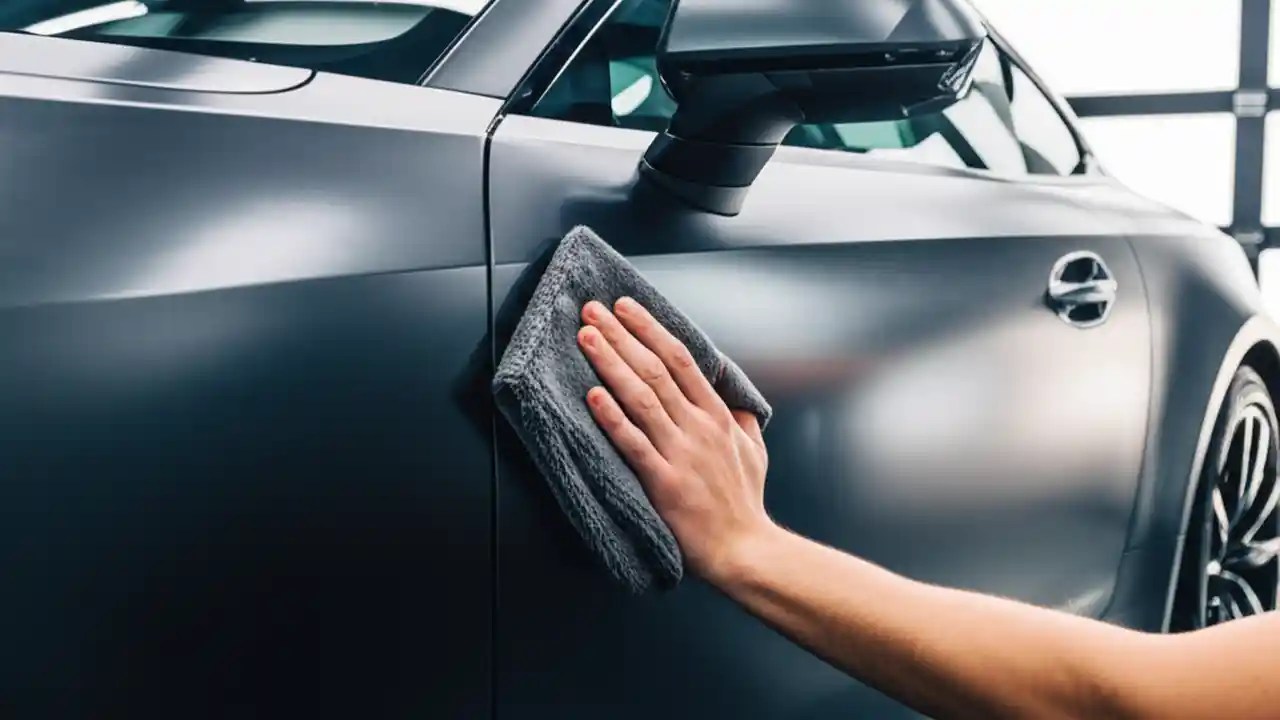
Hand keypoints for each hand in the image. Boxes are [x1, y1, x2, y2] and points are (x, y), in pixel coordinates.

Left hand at [577, 297, 774, 585]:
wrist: (745, 549)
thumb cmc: (745, 503)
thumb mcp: (754, 450)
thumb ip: (742, 418)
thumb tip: (733, 395)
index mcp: (718, 416)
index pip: (680, 359)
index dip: (649, 329)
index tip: (625, 308)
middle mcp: (698, 427)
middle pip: (654, 369)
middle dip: (620, 335)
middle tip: (592, 311)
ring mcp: (681, 453)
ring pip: (641, 397)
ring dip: (611, 363)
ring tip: (586, 338)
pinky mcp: (664, 482)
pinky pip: (633, 443)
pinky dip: (612, 417)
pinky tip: (592, 396)